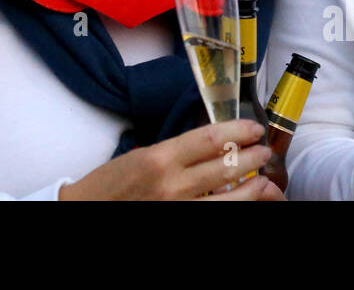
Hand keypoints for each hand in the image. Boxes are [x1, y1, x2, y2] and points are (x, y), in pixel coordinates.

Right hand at [59, 120, 283, 200]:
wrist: (87, 211)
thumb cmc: (111, 184)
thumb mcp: (141, 156)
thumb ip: (176, 152)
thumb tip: (214, 145)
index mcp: (160, 159)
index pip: (210, 139)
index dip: (238, 131)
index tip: (254, 128)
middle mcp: (173, 185)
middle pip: (227, 167)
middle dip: (254, 157)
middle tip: (264, 151)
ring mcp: (179, 211)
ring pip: (231, 199)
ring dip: (256, 188)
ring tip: (267, 181)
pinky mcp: (181, 225)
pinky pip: (217, 215)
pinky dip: (236, 208)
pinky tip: (245, 202)